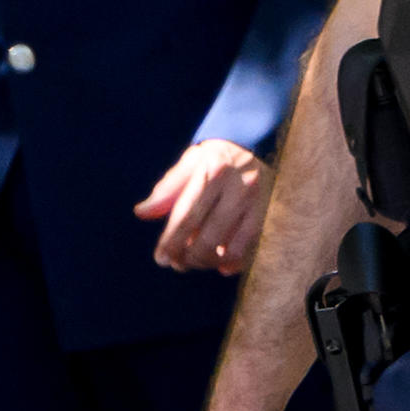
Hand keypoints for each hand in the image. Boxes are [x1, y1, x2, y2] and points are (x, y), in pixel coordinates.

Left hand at [133, 137, 271, 275]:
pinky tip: (219, 264)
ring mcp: (256, 203)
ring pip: (230, 248)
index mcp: (214, 171)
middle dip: (189, 257)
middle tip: (177, 264)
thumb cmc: (213, 159)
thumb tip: (141, 212)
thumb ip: (166, 189)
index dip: (172, 241)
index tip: (161, 258)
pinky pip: (249, 249)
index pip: (188, 215)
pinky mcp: (268, 216)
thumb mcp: (189, 164)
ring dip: (208, 262)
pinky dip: (232, 262)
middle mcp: (239, 187)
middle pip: (209, 236)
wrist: (253, 146)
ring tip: (195, 262)